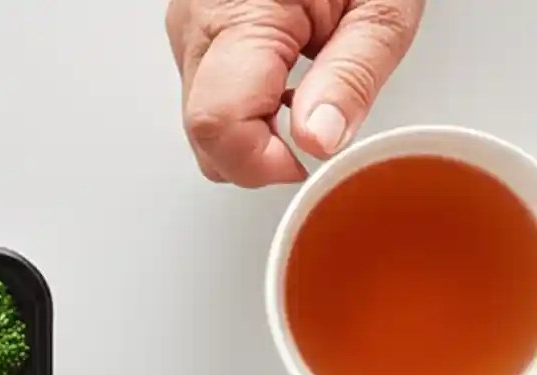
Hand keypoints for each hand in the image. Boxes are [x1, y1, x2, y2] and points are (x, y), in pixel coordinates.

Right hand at [166, 0, 424, 186]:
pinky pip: (207, 93)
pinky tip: (286, 79)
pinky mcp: (192, 30)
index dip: (264, 162)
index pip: (218, 126)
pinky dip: (247, 105)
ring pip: (202, 122)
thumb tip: (320, 141)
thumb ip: (354, 76)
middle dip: (261, 151)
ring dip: (256, 127)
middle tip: (319, 122)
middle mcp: (196, 24)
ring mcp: (186, 28)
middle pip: (204, 135)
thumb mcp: (383, 1)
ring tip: (308, 83)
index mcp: (239, 14)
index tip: (310, 158)